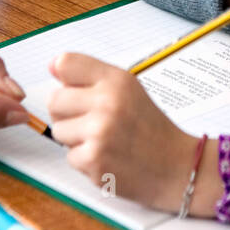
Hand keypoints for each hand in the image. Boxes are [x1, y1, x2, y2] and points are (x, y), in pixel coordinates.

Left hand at [47, 53, 193, 211]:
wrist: (176, 165)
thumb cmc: (150, 127)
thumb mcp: (129, 90)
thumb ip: (92, 76)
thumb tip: (52, 66)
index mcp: (117, 80)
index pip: (66, 64)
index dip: (65, 79)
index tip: (74, 89)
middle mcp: (108, 102)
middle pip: (54, 101)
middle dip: (68, 113)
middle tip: (93, 121)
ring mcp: (100, 133)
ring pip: (58, 131)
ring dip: (75, 139)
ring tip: (103, 140)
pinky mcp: (94, 161)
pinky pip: (69, 157)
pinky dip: (85, 160)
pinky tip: (108, 157)